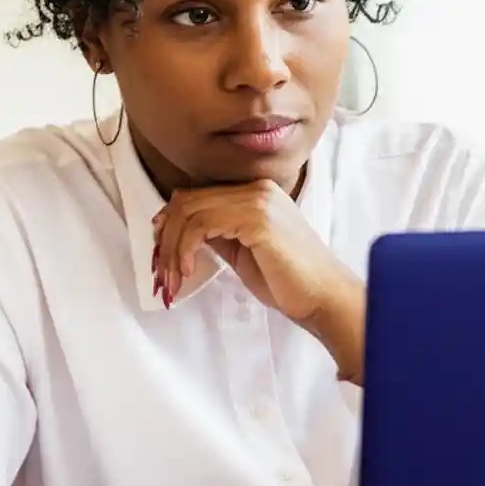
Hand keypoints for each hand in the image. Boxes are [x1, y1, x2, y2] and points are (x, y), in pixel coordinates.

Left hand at [153, 180, 365, 382]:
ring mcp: (258, 200)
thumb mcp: (243, 251)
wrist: (323, 297)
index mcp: (256, 192)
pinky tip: (189, 272)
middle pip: (188, 200)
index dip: (170, 223)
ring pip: (190, 212)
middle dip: (166, 239)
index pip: (197, 195)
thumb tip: (181, 233)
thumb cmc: (289, 281)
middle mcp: (257, 189)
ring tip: (172, 280)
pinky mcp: (258, 219)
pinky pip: (203, 226)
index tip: (161, 254)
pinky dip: (186, 250)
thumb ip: (218, 234)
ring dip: (172, 250)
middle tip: (161, 273)